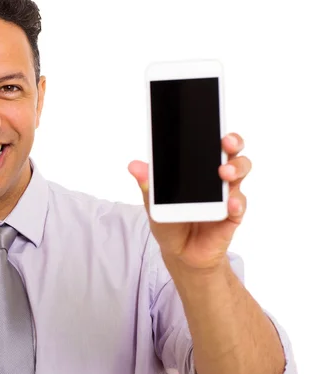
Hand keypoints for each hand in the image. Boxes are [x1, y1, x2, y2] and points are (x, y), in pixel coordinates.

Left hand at [128, 133, 250, 271]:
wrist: (180, 253)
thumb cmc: (170, 222)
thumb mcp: (153, 204)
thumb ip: (148, 185)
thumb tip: (134, 166)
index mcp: (198, 168)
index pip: (209, 143)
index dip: (213, 130)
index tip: (210, 120)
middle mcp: (217, 176)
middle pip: (232, 152)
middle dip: (232, 142)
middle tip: (224, 142)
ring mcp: (228, 194)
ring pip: (240, 172)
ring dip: (235, 168)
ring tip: (224, 172)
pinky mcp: (233, 215)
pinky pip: (239, 205)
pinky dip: (236, 203)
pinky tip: (231, 204)